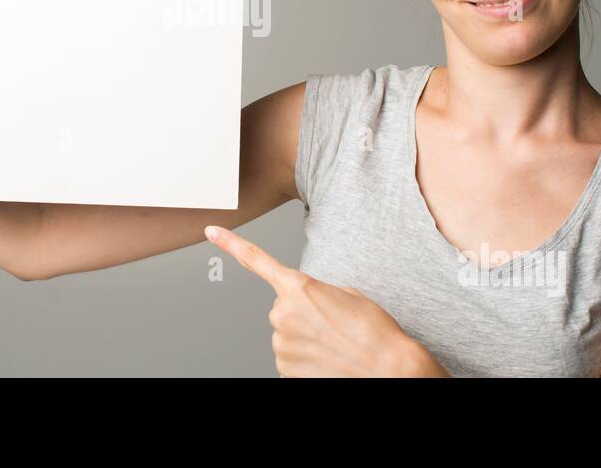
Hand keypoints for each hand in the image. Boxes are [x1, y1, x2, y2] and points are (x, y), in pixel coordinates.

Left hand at [204, 224, 446, 376]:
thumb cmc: (374, 332)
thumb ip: (316, 291)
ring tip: (334, 343)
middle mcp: (283, 313)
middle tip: (332, 323)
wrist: (388, 369)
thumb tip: (306, 304)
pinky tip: (327, 359)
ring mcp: (281, 343)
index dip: (231, 243)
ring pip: (286, 334)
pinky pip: (289, 357)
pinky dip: (305, 358)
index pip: (257, 260)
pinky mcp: (284, 368)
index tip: (212, 231)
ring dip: (305, 337)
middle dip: (302, 313)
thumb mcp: (348, 295)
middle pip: (282, 308)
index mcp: (299, 287)